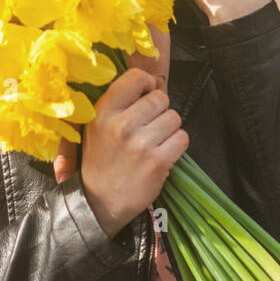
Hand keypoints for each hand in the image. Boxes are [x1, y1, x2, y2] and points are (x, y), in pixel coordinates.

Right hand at [76, 67, 187, 237]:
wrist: (99, 202)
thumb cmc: (101, 161)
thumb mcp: (97, 126)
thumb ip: (121, 101)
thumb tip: (156, 81)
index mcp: (103, 112)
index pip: (135, 77)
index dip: (148, 84)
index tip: (147, 95)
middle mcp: (121, 125)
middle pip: (160, 98)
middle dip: (159, 111)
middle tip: (148, 128)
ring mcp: (140, 144)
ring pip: (174, 117)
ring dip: (169, 129)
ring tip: (154, 143)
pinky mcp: (158, 162)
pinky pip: (182, 138)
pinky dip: (176, 145)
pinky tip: (162, 154)